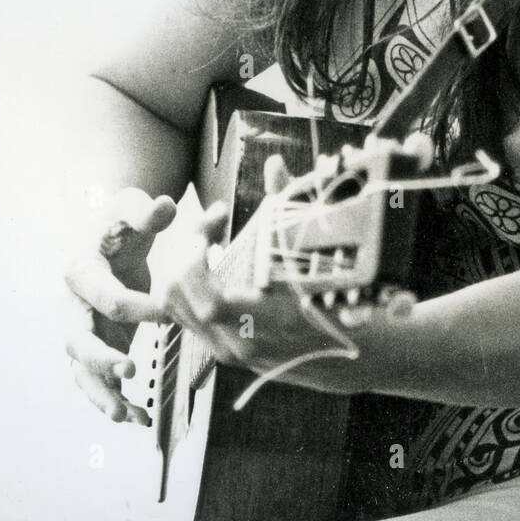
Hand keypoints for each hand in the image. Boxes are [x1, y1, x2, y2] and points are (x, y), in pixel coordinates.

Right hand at [64, 187, 176, 422]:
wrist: (110, 236)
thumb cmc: (122, 221)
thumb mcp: (131, 207)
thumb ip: (147, 211)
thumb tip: (164, 206)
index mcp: (80, 271)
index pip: (105, 296)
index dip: (137, 307)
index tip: (171, 311)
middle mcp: (74, 305)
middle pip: (78, 340)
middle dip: (102, 358)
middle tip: (131, 368)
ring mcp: (82, 330)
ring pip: (82, 371)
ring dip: (102, 394)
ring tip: (127, 415)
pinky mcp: (96, 346)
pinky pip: (97, 380)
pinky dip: (114, 400)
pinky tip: (137, 418)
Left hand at [154, 157, 353, 385]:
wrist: (346, 355)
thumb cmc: (334, 302)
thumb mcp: (317, 257)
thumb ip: (289, 208)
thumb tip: (275, 165)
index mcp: (268, 323)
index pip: (209, 302)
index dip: (197, 264)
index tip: (210, 231)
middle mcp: (240, 341)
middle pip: (178, 299)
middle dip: (182, 252)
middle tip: (208, 225)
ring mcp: (226, 350)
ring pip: (173, 307)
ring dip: (181, 266)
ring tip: (207, 239)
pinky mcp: (220, 350)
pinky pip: (182, 316)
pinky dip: (186, 285)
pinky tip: (209, 262)